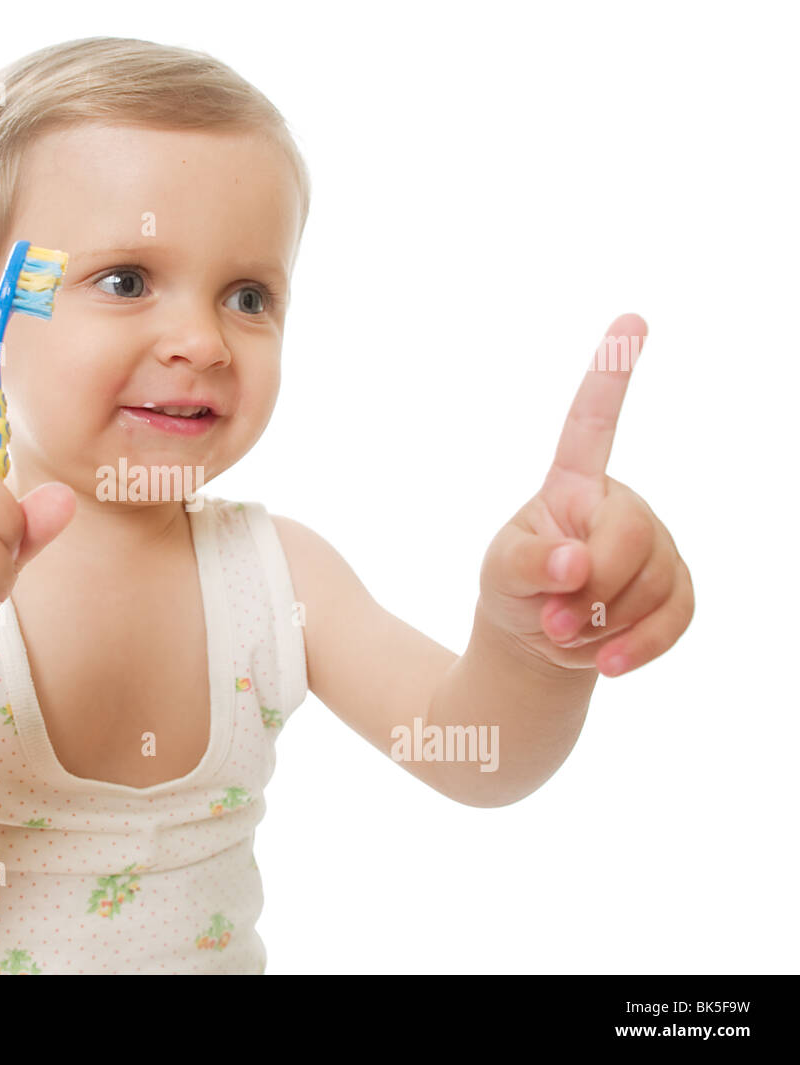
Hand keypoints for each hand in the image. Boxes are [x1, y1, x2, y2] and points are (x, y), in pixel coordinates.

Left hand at [477, 313, 693, 676]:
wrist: (542, 644)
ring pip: (654, 581)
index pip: (592, 426)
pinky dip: (642, 645)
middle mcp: (620, 506)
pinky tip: (611, 663)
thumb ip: (524, 565)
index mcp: (571, 487)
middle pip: (632, 533)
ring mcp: (656, 546)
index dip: (611, 374)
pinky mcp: (675, 588)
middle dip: (594, 585)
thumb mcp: (498, 576)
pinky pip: (678, 615)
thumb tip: (572, 565)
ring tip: (566, 635)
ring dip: (606, 623)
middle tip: (555, 620)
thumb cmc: (514, 593)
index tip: (632, 318)